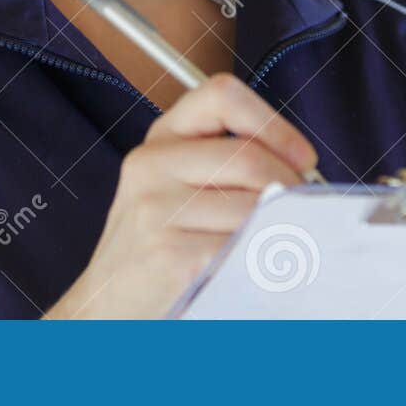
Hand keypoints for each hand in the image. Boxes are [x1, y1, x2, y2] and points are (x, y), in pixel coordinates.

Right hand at [41, 72, 319, 318]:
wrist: (105, 310)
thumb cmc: (154, 249)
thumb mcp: (175, 188)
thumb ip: (226, 165)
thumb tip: (300, 169)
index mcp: (159, 141)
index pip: (222, 95)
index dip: (273, 123)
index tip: (300, 157)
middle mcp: (151, 166)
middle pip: (251, 157)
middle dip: (290, 189)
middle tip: (296, 215)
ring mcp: (157, 210)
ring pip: (256, 206)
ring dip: (277, 231)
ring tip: (267, 248)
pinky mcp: (171, 255)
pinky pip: (246, 248)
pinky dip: (263, 262)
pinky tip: (250, 271)